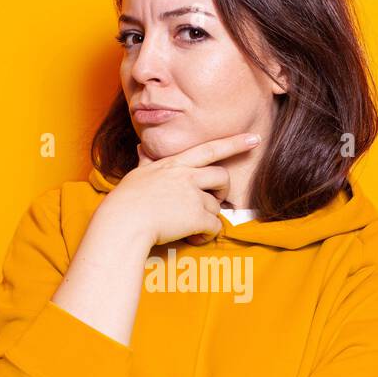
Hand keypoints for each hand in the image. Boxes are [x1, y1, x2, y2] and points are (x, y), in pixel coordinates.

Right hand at [96, 132, 260, 247]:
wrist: (123, 221)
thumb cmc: (125, 200)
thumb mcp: (136, 175)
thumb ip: (145, 162)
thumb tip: (141, 148)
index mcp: (174, 164)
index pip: (209, 148)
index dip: (234, 143)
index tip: (254, 138)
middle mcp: (186, 176)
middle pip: (222, 176)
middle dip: (222, 190)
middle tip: (212, 201)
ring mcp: (192, 195)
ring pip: (216, 206)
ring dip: (207, 218)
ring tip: (190, 226)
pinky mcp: (196, 216)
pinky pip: (214, 226)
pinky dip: (206, 234)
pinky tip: (193, 237)